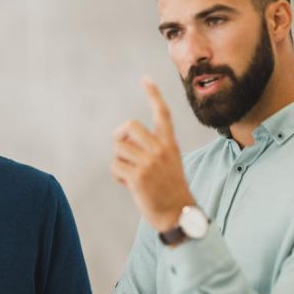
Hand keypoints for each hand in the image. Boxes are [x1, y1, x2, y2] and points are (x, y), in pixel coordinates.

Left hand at [111, 76, 195, 231]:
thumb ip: (151, 150)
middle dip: (119, 136)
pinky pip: (115, 166)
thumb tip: (122, 143)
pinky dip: (116, 175)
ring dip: (118, 160)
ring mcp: (150, 162)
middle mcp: (161, 149)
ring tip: (128, 173)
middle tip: (122, 150)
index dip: (153, 94)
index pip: (163, 113)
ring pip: (118, 147)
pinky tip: (127, 183)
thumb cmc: (169, 191)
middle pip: (129, 125)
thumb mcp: (168, 164)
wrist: (178, 214)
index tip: (145, 79)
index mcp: (170, 144)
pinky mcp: (138, 176)